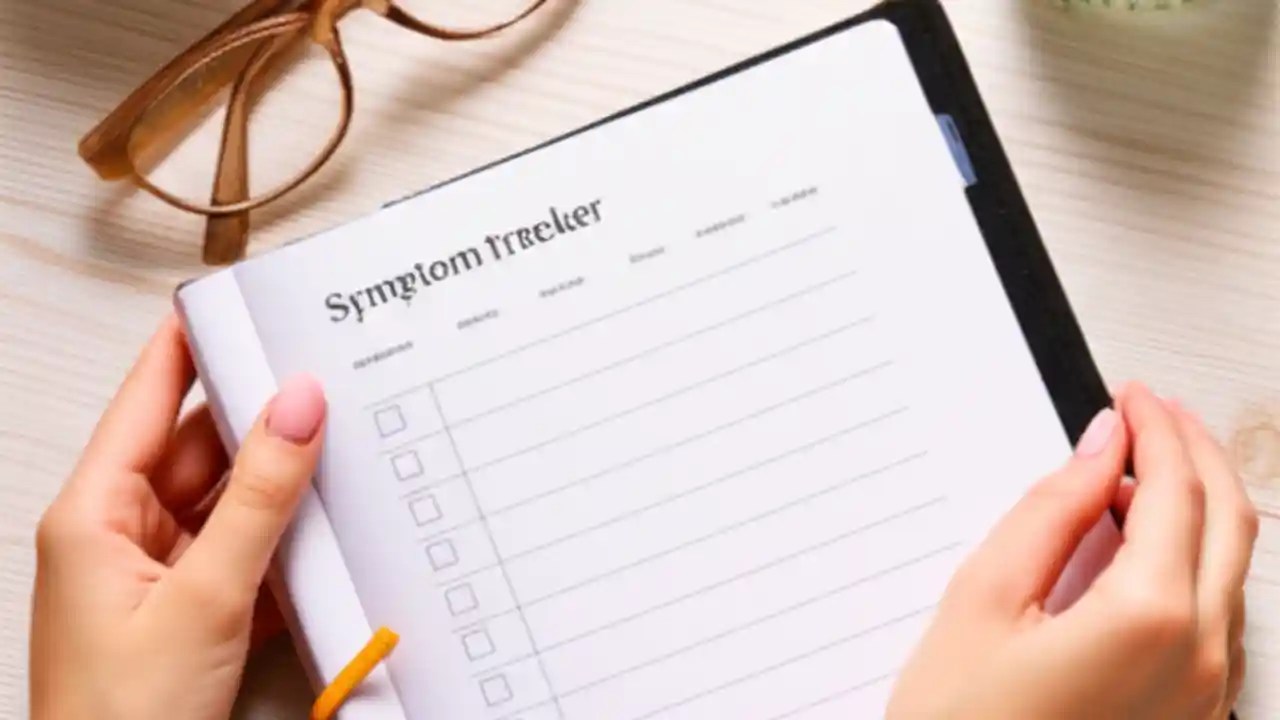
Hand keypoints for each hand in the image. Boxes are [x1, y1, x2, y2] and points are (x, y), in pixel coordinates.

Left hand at [29, 315, 325, 719]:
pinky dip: (285, 543)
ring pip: (232, 501)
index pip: (148, 396)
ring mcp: (160, 572)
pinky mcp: (195, 608)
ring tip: (342, 455)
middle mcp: (122, 532)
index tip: (242, 301)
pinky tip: (324, 532)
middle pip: (201, 448)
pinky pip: (246, 551)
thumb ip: (260, 499)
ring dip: (282, 489)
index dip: (192, 343)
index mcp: (94, 511)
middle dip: (263, 421)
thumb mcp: (205, 596)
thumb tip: (298, 408)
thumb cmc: (122, 718)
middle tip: (329, 384)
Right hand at [888, 383, 1256, 719]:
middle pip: (1228, 520)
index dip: (1157, 427)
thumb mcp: (983, 598)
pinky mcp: (1193, 717)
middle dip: (1194, 451)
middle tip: (1152, 413)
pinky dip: (1192, 560)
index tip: (1131, 396)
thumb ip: (1050, 510)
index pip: (1177, 488)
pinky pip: (1217, 616)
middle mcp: (1201, 658)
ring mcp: (1206, 695)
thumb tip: (1098, 448)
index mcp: (1151, 618)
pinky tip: (1144, 547)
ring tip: (1144, 468)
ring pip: (1232, 569)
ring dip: (1199, 504)